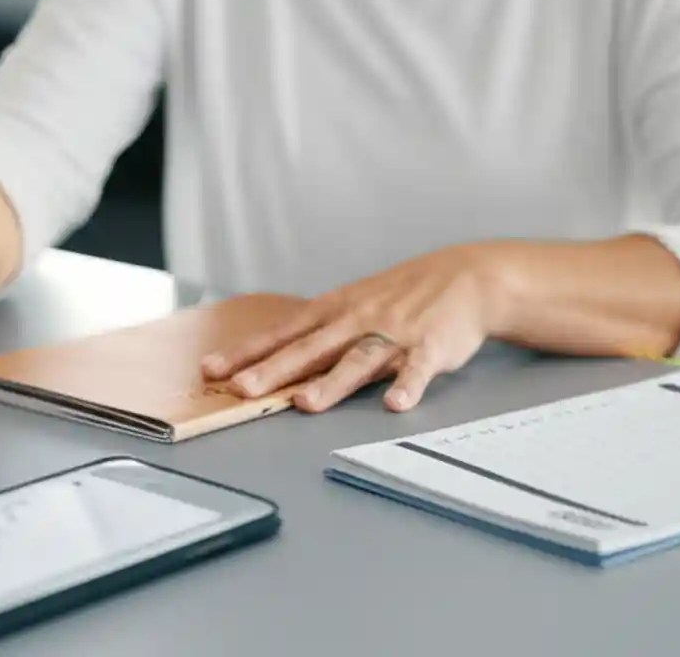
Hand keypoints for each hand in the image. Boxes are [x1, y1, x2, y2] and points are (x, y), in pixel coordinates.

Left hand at [201, 245, 508, 412]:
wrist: (468, 276)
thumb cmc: (402, 294)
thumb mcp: (353, 303)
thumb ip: (317, 332)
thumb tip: (270, 356)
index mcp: (335, 310)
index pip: (281, 333)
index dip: (246, 351)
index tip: (211, 368)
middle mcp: (357, 320)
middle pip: (310, 348)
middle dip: (274, 369)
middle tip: (242, 389)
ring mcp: (394, 333)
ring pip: (358, 360)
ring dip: (332, 383)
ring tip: (305, 403)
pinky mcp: (431, 347)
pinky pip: (418, 369)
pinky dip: (408, 385)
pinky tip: (396, 403)